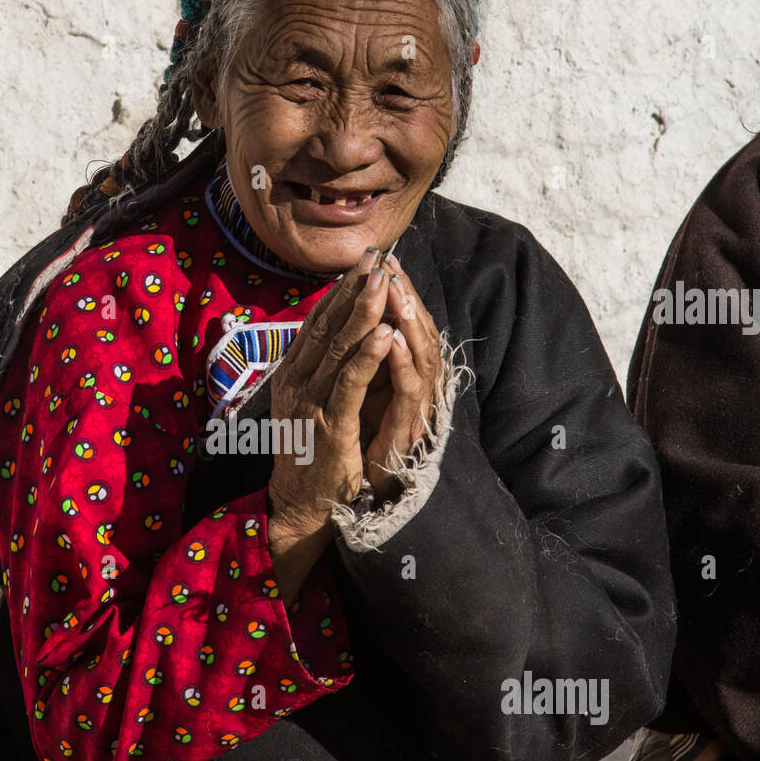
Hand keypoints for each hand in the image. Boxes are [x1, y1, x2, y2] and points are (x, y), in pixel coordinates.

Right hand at [265, 246, 394, 546]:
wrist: (300, 504)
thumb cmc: (311, 453)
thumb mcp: (308, 404)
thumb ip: (317, 370)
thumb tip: (332, 333)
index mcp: (292, 374)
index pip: (317, 322)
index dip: (339, 289)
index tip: (362, 260)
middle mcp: (297, 383)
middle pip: (327, 325)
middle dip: (352, 289)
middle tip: (375, 256)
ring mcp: (311, 403)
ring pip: (339, 348)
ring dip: (363, 312)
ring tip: (383, 281)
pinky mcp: (330, 425)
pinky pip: (350, 384)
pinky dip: (368, 357)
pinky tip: (385, 333)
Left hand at [362, 253, 442, 504]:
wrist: (340, 501)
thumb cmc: (352, 447)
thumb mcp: (356, 396)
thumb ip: (362, 362)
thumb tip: (351, 322)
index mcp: (402, 379)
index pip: (404, 327)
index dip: (396, 294)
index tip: (381, 259)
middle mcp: (415, 391)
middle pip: (417, 334)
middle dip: (403, 297)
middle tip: (390, 263)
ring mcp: (415, 411)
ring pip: (419, 357)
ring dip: (408, 322)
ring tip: (396, 290)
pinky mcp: (407, 433)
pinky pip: (408, 394)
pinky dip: (401, 365)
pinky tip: (393, 340)